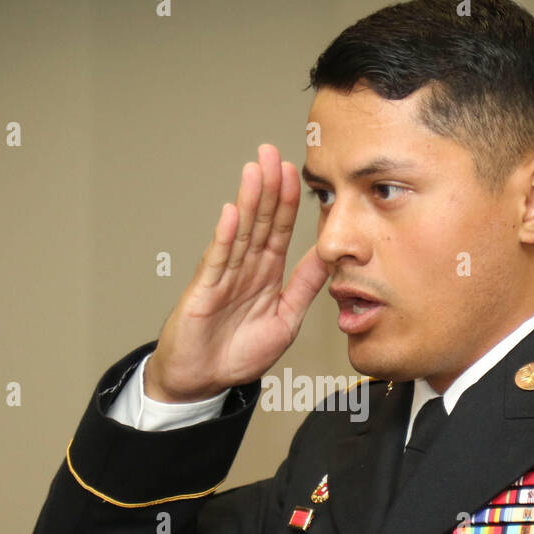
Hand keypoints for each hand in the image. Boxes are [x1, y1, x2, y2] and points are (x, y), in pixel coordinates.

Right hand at [144, 143, 328, 401]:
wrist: (203, 380)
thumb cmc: (239, 354)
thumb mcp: (286, 319)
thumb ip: (305, 286)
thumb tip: (330, 257)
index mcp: (266, 275)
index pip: (279, 231)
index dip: (288, 203)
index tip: (296, 173)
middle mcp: (244, 270)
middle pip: (259, 222)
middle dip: (267, 188)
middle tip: (272, 153)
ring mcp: (222, 278)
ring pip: (240, 233)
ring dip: (249, 202)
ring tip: (255, 170)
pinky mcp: (204, 293)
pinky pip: (217, 262)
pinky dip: (225, 238)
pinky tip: (232, 214)